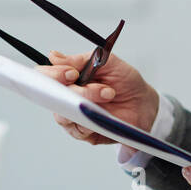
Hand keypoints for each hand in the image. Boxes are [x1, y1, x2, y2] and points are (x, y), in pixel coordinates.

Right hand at [37, 51, 159, 157]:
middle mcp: (67, 98)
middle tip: (94, 86)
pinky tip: (102, 114)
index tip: (72, 73)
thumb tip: (53, 56)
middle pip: (52, 98)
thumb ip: (79, 60)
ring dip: (85, 104)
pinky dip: (89, 122)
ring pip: (63, 116)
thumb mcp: (107, 62)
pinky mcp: (84, 133)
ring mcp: (74, 117)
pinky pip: (78, 131)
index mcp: (69, 79)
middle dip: (74, 91)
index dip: (52, 75)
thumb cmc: (125, 81)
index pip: (46, 76)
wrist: (145, 102)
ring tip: (107, 94)